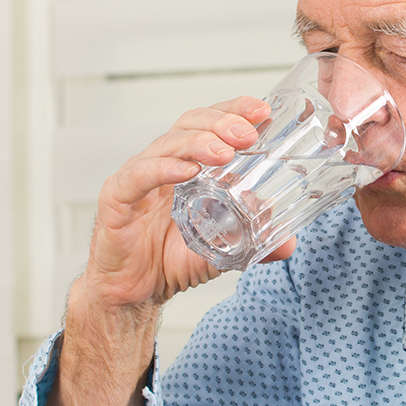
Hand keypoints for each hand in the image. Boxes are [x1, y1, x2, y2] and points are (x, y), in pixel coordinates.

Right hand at [77, 95, 296, 314]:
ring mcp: (138, 178)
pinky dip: (163, 169)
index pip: (210, 124)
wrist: (134, 294)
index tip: (262, 111)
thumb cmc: (169, 261)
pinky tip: (186, 172)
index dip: (234, 111)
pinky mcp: (116, 198)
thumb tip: (288, 243)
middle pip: (189, 124)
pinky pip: (139, 176)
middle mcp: (163, 164)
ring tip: (224, 152)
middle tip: (247, 133)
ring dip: (197, 143)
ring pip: (166, 145)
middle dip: (220, 122)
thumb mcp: (221, 249)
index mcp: (188, 165)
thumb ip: (253, 242)